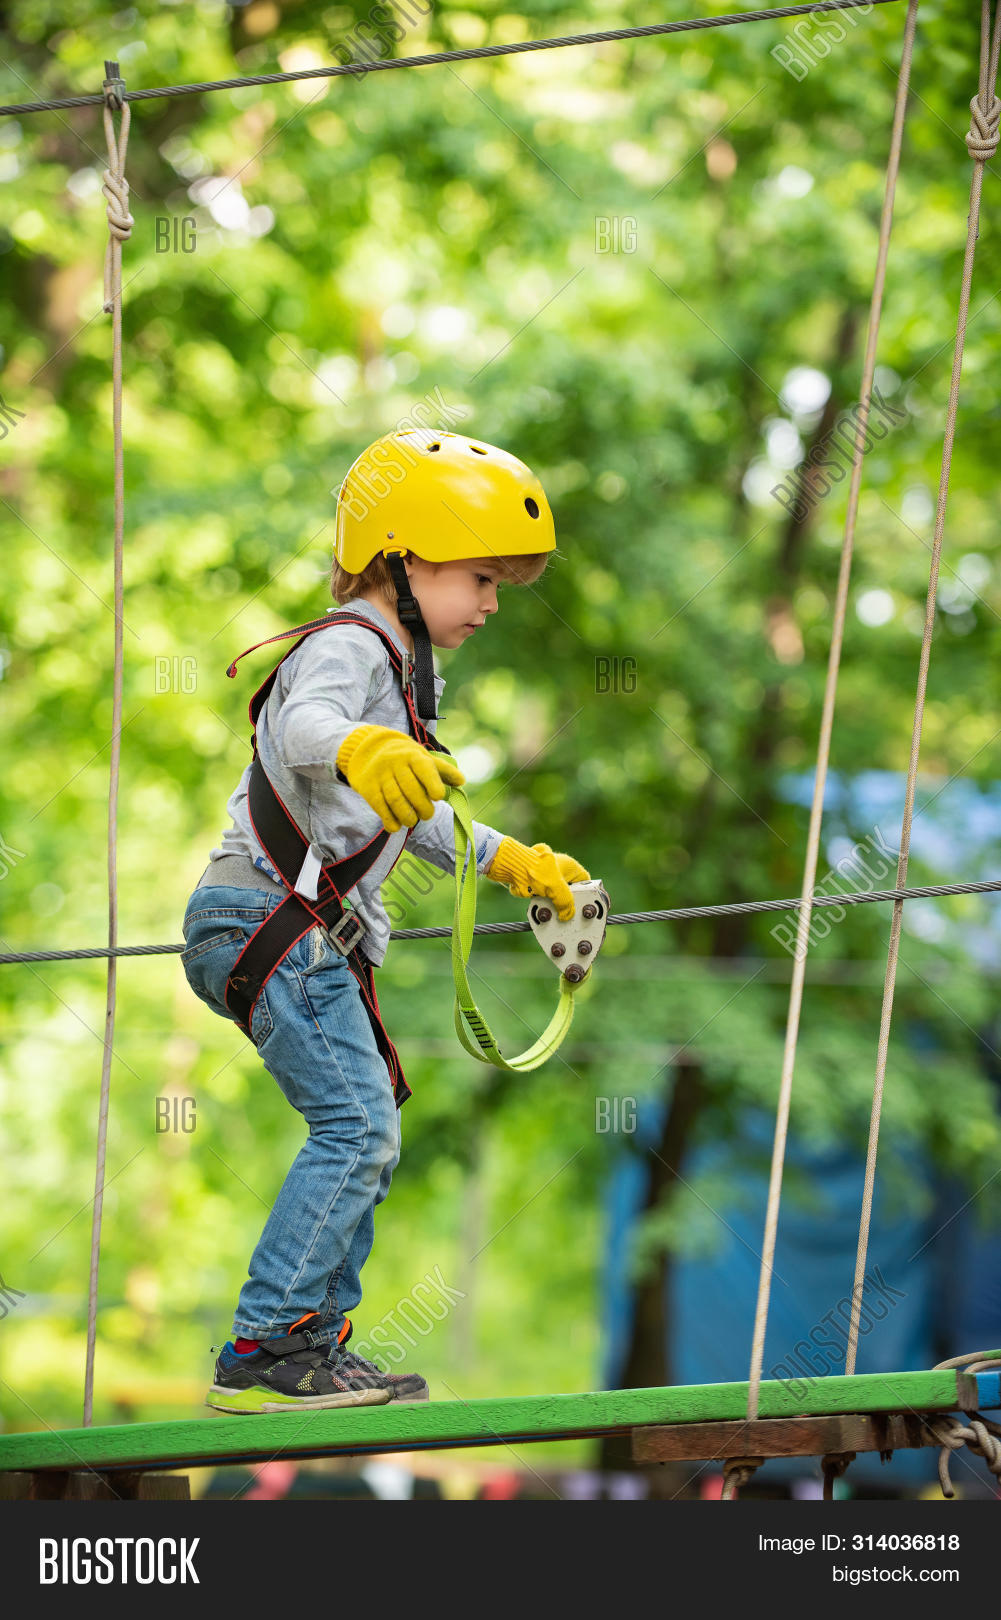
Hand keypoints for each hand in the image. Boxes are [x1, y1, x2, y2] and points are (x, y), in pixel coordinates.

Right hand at [336, 724, 464, 832]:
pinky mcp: (368, 788)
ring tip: (413, 821)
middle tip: (427, 815)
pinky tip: (397, 826)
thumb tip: (461, 781)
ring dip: (407, 816)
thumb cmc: (406, 759)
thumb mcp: (424, 758)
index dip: (432, 783)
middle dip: (422, 807)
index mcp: (413, 756)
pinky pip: (379, 807)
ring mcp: (380, 776)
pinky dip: (390, 820)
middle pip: (411, 789)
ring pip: (395, 800)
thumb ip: (443, 771)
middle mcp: (396, 764)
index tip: (438, 797)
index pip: (424, 768)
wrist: (371, 750)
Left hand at [485, 837, 589, 920]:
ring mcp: (546, 876)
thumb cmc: (537, 872)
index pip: (586, 882)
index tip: (587, 907)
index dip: (588, 894)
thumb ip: (567, 904)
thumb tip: (567, 916)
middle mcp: (559, 870)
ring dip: (553, 907)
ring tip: (554, 916)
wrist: (511, 866)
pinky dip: (541, 905)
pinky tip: (541, 913)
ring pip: (555, 896)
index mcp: (570, 866)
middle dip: (568, 905)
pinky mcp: (534, 883)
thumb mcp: (559, 891)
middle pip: (570, 891)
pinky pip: (542, 898)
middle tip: (569, 916)